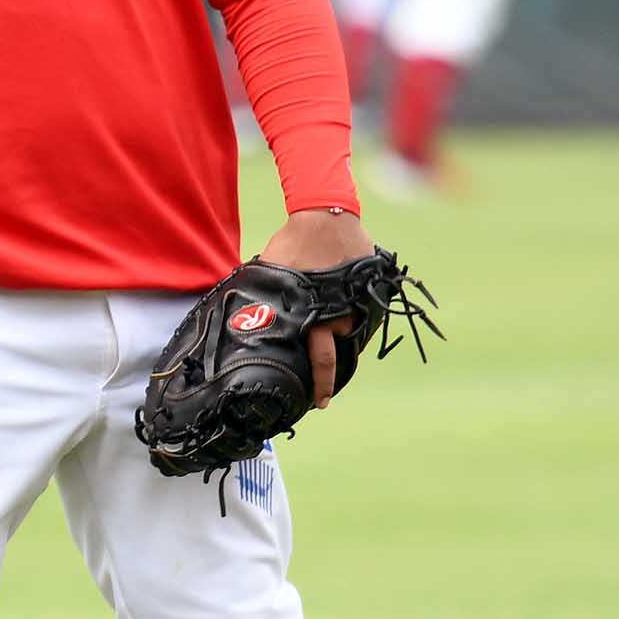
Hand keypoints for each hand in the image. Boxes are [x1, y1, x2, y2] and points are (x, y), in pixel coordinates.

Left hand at [255, 206, 374, 406]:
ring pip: (353, 332)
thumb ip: (269, 304)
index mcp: (316, 315)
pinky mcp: (371, 288)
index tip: (322, 403)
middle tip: (325, 388)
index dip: (323, 384)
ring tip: (332, 349)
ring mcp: (360, 301)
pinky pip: (362, 312)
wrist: (325, 216)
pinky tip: (342, 320)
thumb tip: (247, 321)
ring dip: (343, 340)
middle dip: (334, 370)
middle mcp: (343, 313)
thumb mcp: (272, 279)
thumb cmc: (293, 245)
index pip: (322, 360)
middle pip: (340, 351)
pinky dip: (353, 319)